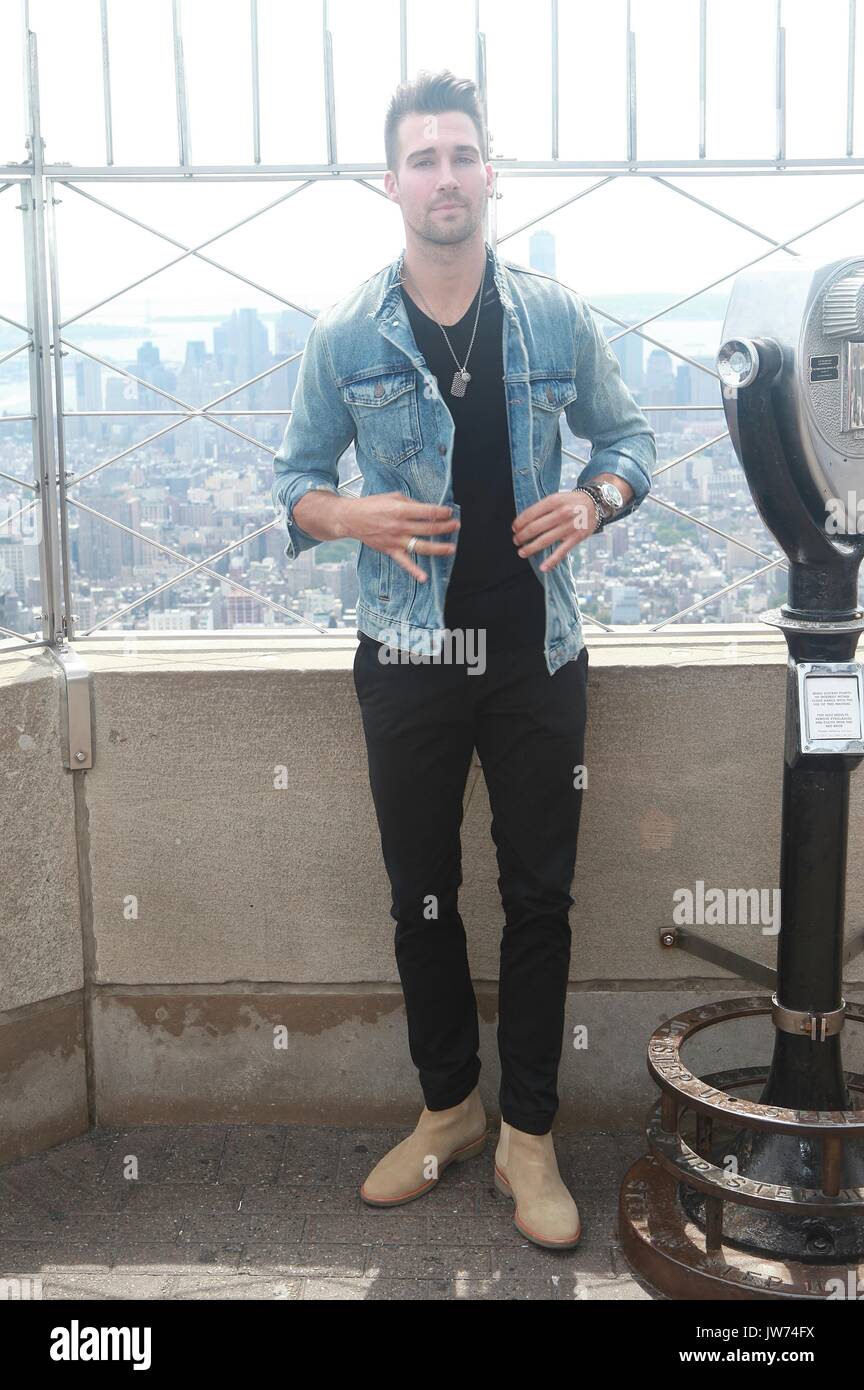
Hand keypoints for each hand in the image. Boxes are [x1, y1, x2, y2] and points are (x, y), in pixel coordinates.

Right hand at [345, 492, 460, 582]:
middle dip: (445, 527)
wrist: (352, 519)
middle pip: (428, 529)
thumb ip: (411, 503)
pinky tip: (424, 578)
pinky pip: (405, 563)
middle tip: (455, 526)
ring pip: (421, 546)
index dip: (441, 512)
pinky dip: (414, 571)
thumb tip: (427, 509)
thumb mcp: (393, 497)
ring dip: (438, 548)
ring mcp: (396, 540)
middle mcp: (400, 526)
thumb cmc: (372, 505)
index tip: (449, 512)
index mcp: (401, 510)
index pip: (427, 512)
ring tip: (451, 548)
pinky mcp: (391, 550)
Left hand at [511, 490, 599, 572]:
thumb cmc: (571, 502)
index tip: (514, 528)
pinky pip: (562, 552)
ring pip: (545, 541)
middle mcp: (562, 513)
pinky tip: (543, 568)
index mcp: (554, 501)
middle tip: (516, 541)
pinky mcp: (577, 538)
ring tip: (522, 552)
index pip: (530, 514)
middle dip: (522, 536)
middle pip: (535, 528)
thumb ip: (542, 508)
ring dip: (530, 548)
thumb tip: (523, 523)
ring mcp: (570, 526)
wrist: (596, 503)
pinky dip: (551, 561)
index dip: (519, 523)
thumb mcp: (557, 498)